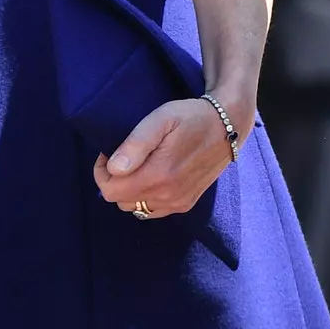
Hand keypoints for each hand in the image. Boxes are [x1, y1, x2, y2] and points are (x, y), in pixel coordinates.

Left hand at [93, 97, 236, 218]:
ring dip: (129, 190)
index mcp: (159, 175)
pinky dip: (145, 197)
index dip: (102, 173)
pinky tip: (152, 177)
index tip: (108, 154)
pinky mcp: (186, 204)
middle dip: (114, 181)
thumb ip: (135, 145)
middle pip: (120, 201)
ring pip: (135, 208)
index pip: (110, 191)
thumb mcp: (161, 119)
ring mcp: (178, 203)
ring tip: (138, 166)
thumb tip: (113, 169)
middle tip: (123, 157)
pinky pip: (153, 210)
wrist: (227, 126)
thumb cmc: (191, 117)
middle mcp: (168, 196)